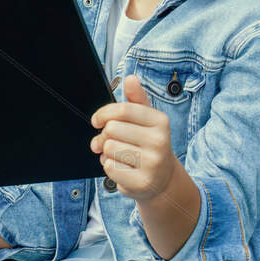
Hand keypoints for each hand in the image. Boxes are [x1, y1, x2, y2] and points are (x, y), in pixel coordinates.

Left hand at [89, 74, 178, 202]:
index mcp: (160, 121)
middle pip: (112, 129)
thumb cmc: (149, 144)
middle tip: (110, 142)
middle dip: (104, 136)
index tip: (96, 120)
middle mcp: (159, 141)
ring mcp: (152, 163)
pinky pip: (110, 167)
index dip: (103, 113)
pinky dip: (110, 167)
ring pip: (109, 148)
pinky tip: (122, 168)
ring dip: (107, 153)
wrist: (163, 179)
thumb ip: (136, 99)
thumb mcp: (147, 120)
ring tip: (119, 155)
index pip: (123, 110)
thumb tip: (130, 78)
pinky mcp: (142, 181)